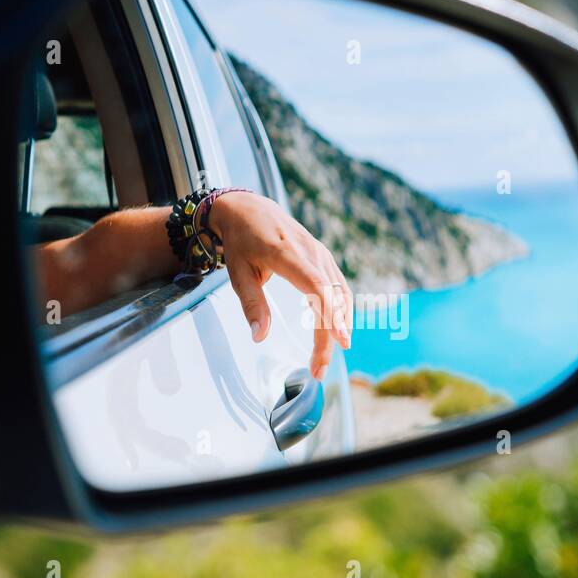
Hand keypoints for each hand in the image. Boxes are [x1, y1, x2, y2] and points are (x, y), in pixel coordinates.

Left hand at [210, 190, 352, 379]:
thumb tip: (259, 337)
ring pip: (340, 295)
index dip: (330, 315)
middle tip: (318, 369)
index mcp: (286, 254)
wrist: (248, 208)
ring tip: (324, 358)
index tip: (337, 342)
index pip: (316, 287)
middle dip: (329, 337)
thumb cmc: (240, 242)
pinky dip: (340, 312)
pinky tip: (334, 332)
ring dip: (337, 328)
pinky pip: (339, 288)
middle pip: (331, 298)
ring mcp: (320, 253)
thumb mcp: (237, 273)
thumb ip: (252, 304)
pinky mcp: (323, 258)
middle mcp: (310, 252)